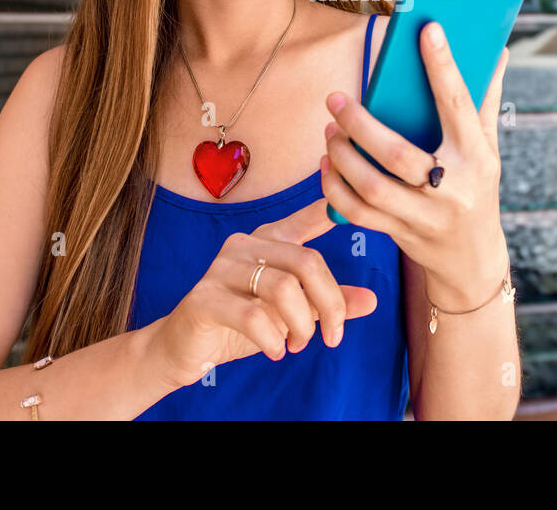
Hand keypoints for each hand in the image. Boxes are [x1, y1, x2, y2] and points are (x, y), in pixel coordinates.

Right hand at [152, 199, 377, 388]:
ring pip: (282, 289)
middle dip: (330, 304)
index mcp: (268, 240)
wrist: (185, 348)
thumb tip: (372, 300)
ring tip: (298, 345)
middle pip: (306, 261)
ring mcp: (221, 269)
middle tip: (332, 337)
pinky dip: (273, 339)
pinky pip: (253, 316)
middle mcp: (245, 245)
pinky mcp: (203, 298)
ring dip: (302, 325)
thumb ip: (328, 304)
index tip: (351, 206)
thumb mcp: (292, 313)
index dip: (329, 209)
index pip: (305, 219)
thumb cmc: (241, 324)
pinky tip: (276, 351)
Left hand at [320, 21, 509, 310]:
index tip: (426, 31)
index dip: (442, 68)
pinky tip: (327, 166)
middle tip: (335, 100)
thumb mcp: (488, 149)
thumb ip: (485, 101)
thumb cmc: (478, 189)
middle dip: (360, 125)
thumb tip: (495, 52)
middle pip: (398, 155)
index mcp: (477, 158)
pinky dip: (336, 189)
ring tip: (329, 131)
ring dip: (342, 157)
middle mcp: (453, 188)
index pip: (458, 106)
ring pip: (373, 187)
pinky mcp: (401, 235)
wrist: (472, 261)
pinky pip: (359, 213)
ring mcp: (425, 217)